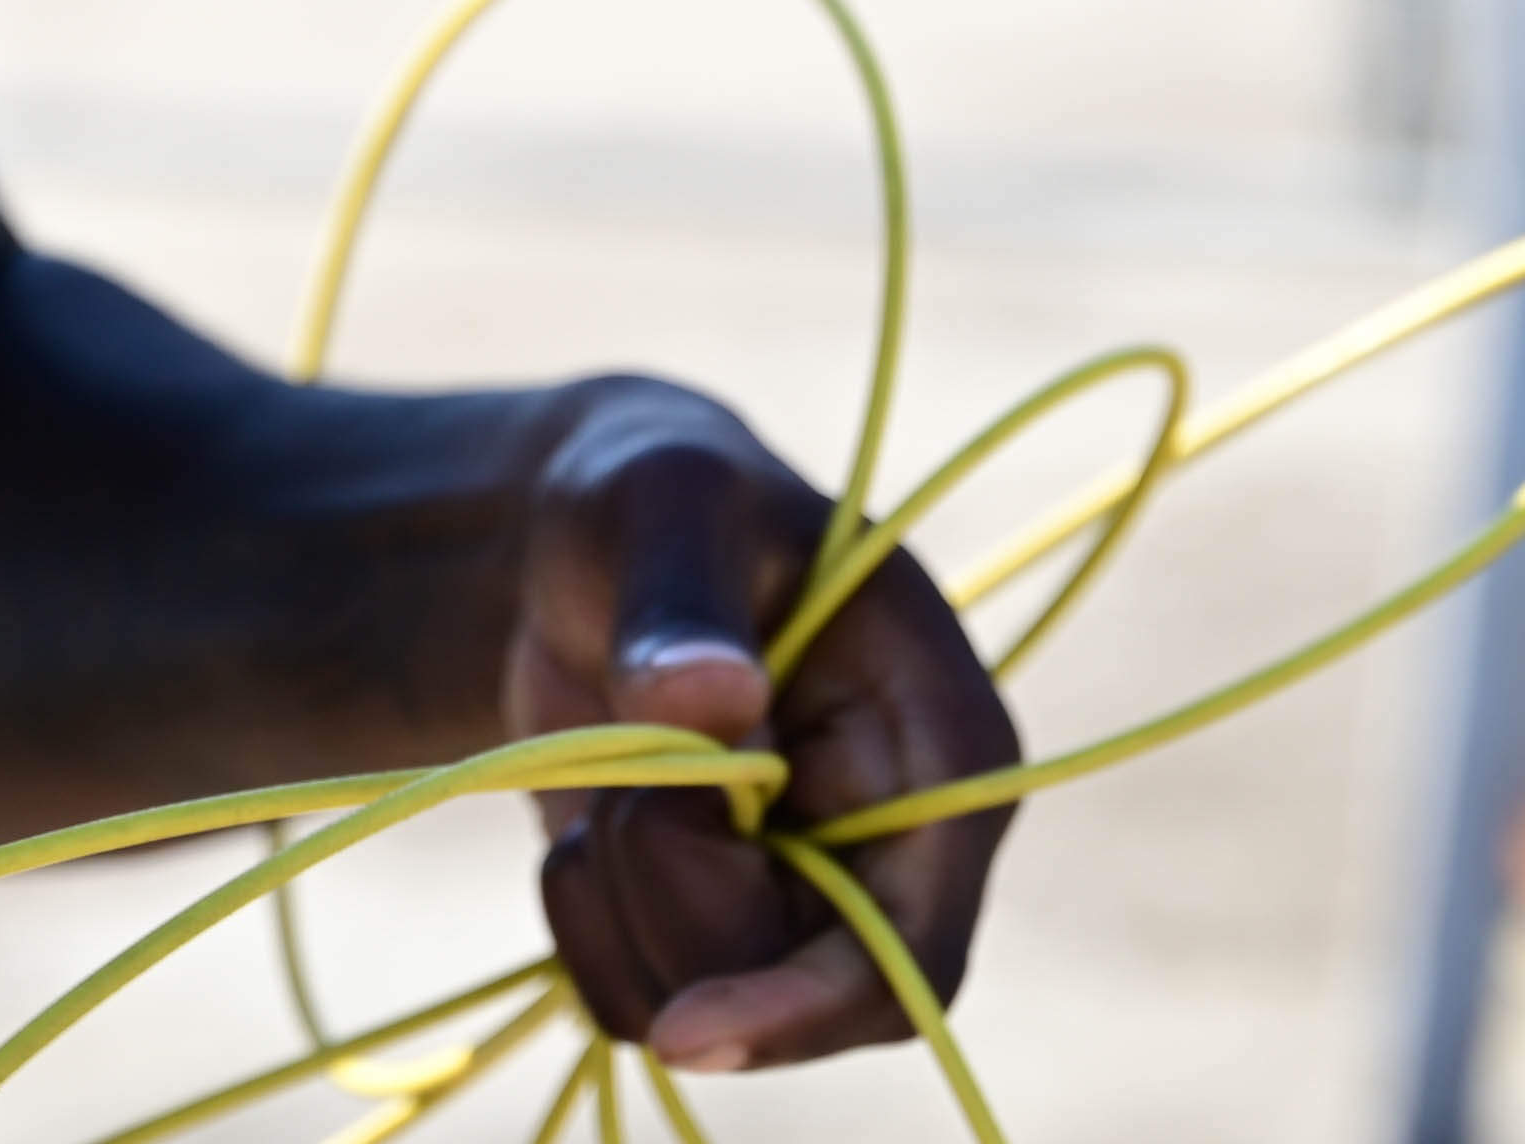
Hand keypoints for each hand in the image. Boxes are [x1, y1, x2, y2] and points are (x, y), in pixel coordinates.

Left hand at [503, 378, 1021, 1075]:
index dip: (817, 1003)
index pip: (918, 943)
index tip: (688, 1026)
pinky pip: (642, 1002)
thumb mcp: (664, 503)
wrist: (583, 546)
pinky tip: (584, 821)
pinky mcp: (728, 932)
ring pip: (708, 1004)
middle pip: (796, 987)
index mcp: (942, 740)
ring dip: (618, 898)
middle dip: (674, 893)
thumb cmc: (655, 497)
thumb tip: (711, 702)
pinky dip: (582, 925)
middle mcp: (898, 847)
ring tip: (610, 767)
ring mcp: (813, 899)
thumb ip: (681, 599)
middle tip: (631, 756)